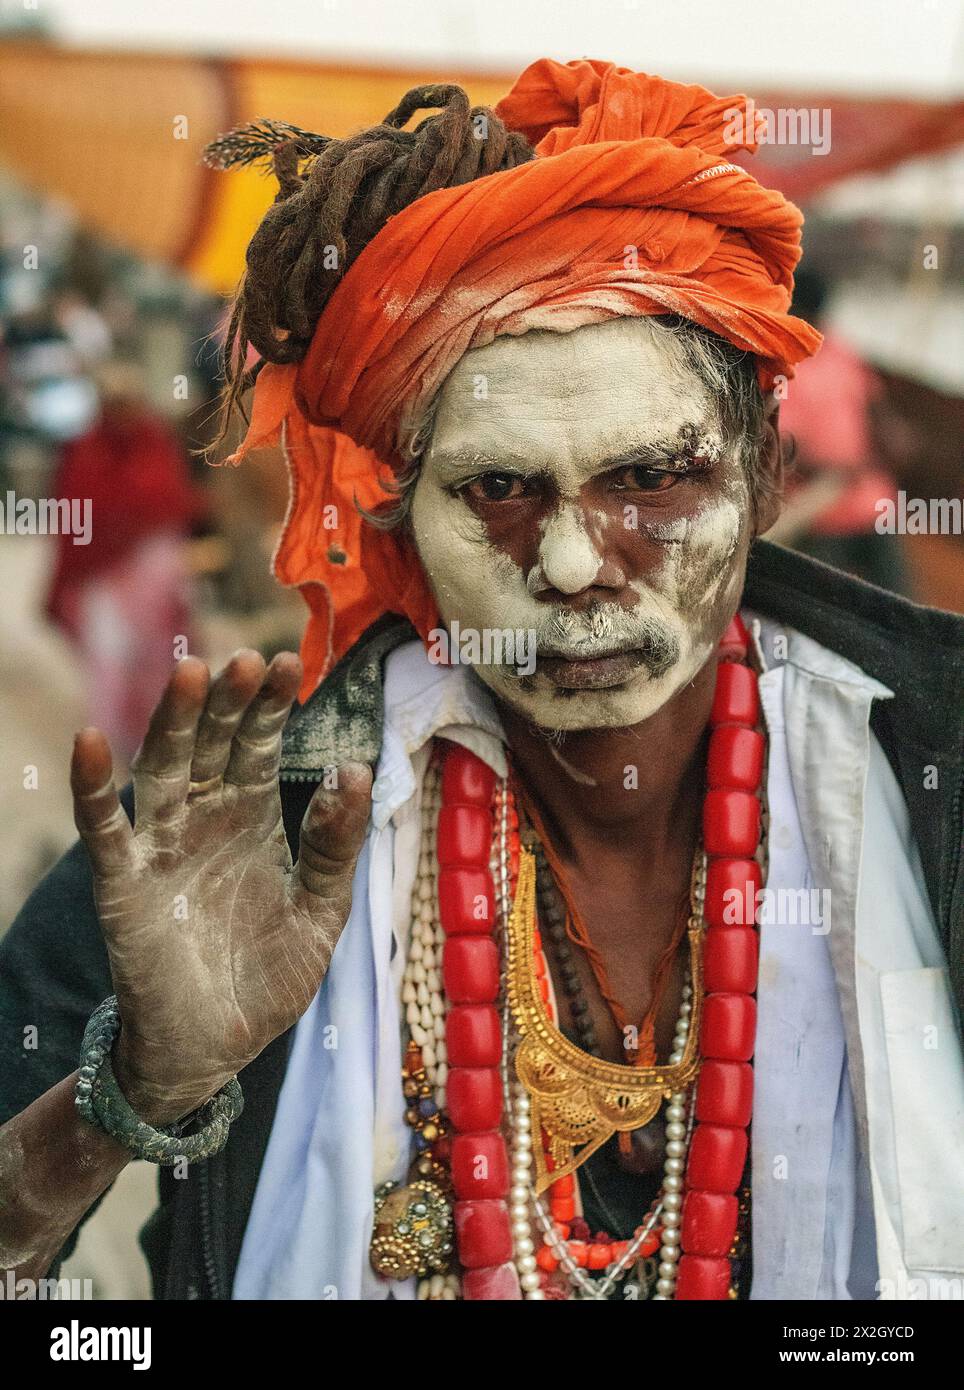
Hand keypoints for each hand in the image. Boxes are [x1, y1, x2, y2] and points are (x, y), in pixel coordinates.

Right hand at [70, 650, 370, 1125]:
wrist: (215, 1049)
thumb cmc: (267, 975)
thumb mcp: (321, 910)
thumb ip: (335, 845)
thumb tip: (354, 772)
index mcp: (251, 817)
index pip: (258, 746)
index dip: (269, 706)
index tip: (286, 663)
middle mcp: (203, 818)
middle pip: (211, 743)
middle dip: (228, 702)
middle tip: (247, 658)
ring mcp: (161, 847)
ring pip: (161, 769)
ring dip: (173, 721)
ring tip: (191, 673)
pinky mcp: (123, 884)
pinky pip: (103, 828)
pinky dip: (91, 786)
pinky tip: (90, 739)